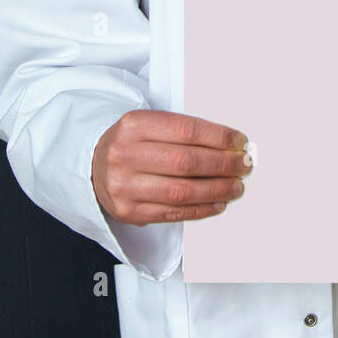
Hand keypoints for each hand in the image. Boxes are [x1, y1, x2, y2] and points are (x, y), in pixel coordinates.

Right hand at [91, 110, 252, 225]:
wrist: (94, 167)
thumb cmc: (132, 144)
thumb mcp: (149, 125)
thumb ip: (184, 133)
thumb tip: (231, 146)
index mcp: (133, 125)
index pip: (185, 130)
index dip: (218, 136)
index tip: (240, 141)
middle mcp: (125, 154)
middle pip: (186, 162)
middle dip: (223, 164)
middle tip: (244, 165)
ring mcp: (125, 186)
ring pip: (181, 191)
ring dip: (217, 190)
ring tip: (236, 186)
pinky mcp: (129, 212)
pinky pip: (173, 213)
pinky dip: (201, 209)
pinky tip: (218, 203)